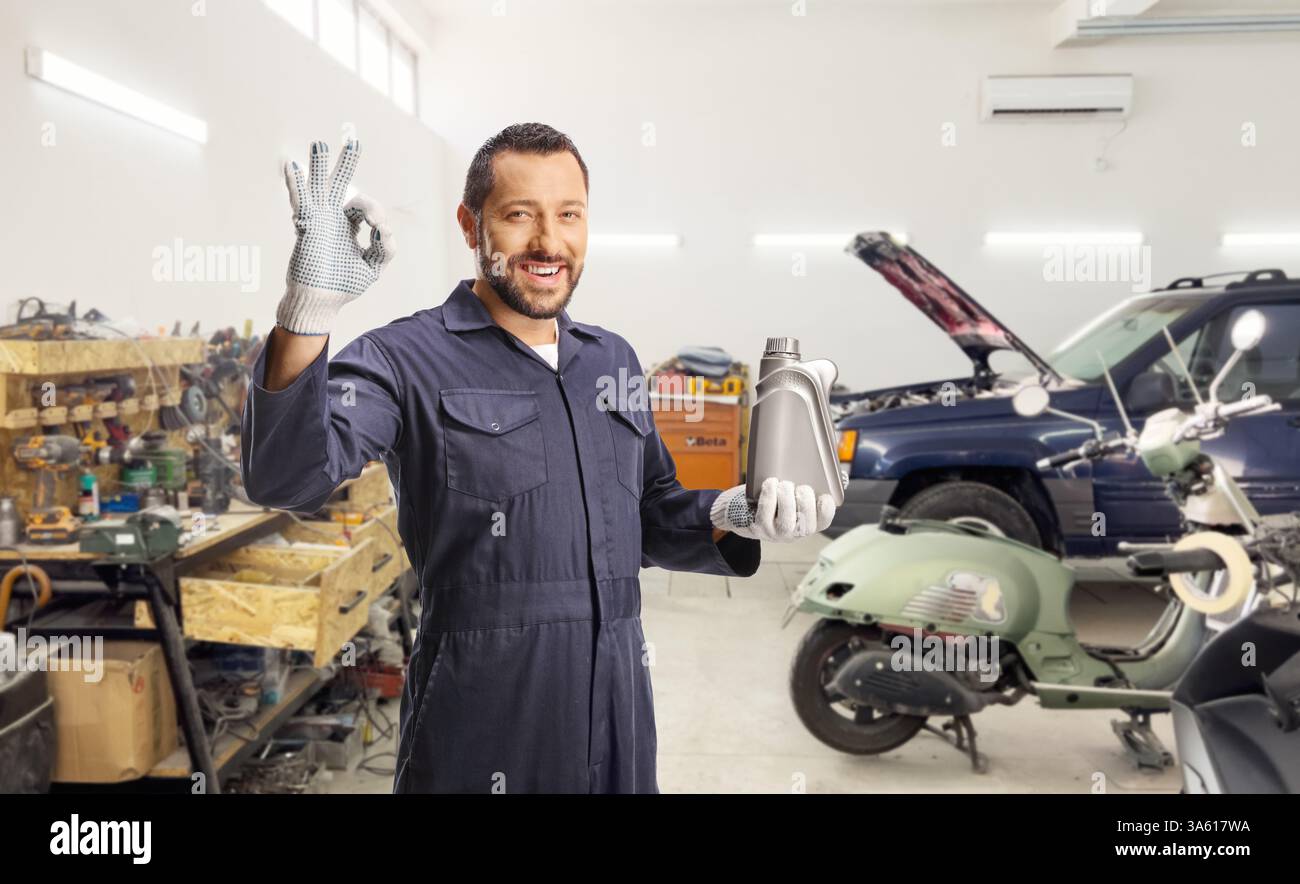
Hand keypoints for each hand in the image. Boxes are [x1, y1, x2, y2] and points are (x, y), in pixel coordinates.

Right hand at [276, 140, 395, 334]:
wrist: (320, 302)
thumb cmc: (344, 285)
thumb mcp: (373, 267)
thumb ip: (385, 248)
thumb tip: (384, 228)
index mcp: (350, 227)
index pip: (366, 208)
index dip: (375, 213)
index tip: (378, 228)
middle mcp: (334, 219)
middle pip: (342, 185)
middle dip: (348, 163)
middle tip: (353, 141)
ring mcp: (319, 220)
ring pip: (320, 186)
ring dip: (320, 165)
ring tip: (320, 144)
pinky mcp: (307, 227)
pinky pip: (300, 201)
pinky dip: (296, 184)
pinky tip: (292, 166)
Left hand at [710, 478, 836, 541]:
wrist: (741, 508)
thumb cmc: (775, 497)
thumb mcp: (795, 493)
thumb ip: (817, 485)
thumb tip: (842, 477)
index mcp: (808, 522)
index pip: (824, 521)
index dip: (826, 510)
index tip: (823, 495)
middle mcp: (794, 532)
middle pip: (807, 523)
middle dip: (805, 501)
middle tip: (799, 486)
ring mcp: (776, 533)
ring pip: (787, 521)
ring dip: (787, 498)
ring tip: (783, 483)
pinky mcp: (758, 528)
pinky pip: (765, 515)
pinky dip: (769, 497)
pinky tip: (770, 483)